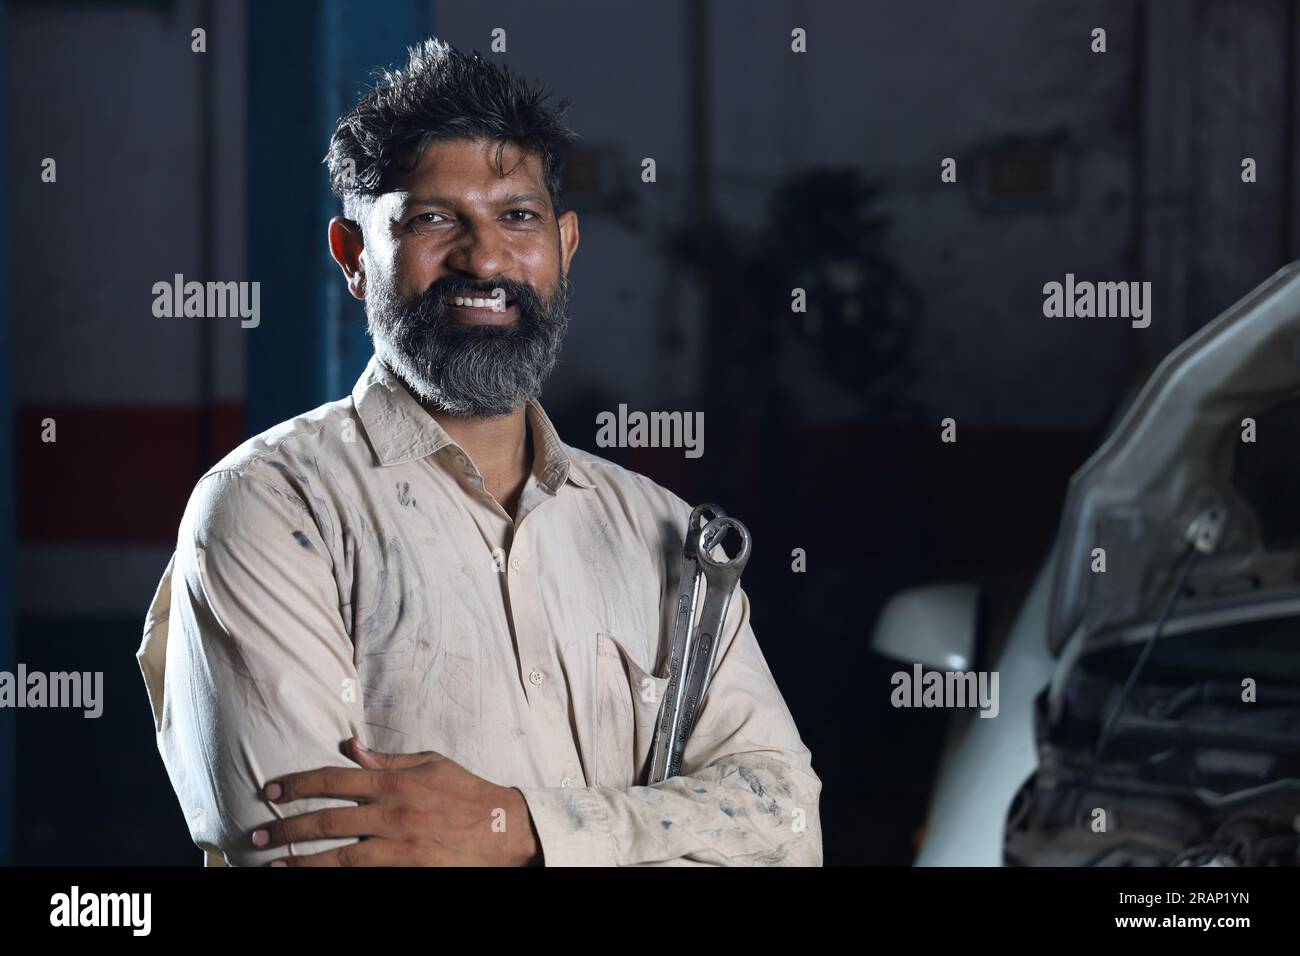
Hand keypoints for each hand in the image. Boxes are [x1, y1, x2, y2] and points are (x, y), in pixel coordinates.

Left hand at [252, 736, 541, 865]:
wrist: (504, 829)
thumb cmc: (467, 792)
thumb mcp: (431, 763)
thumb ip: (389, 759)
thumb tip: (351, 746)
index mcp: (395, 782)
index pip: (334, 780)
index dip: (298, 785)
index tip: (271, 791)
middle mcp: (393, 814)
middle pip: (327, 822)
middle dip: (287, 829)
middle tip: (257, 835)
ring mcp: (400, 847)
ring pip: (338, 857)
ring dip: (301, 863)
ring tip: (272, 866)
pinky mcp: (408, 871)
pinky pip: (363, 876)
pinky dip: (336, 878)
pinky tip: (313, 879)